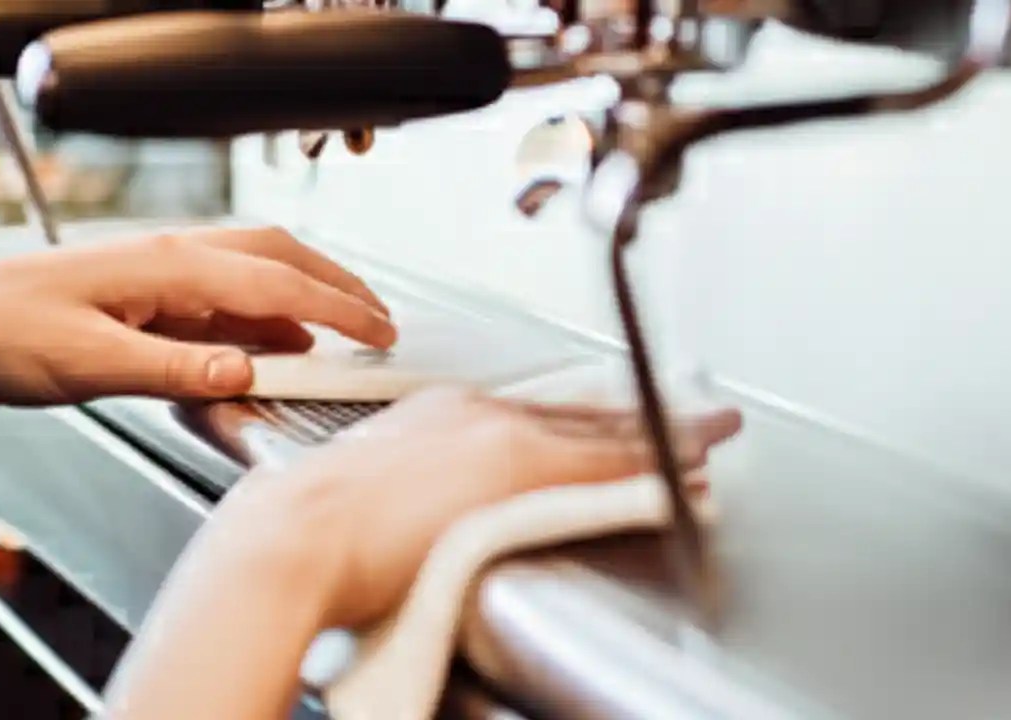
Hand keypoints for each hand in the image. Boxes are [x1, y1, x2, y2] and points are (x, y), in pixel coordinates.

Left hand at [0, 227, 395, 404]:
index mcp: (165, 267)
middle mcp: (168, 262)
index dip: (336, 308)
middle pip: (277, 259)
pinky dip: (260, 324)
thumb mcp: (87, 362)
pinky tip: (268, 352)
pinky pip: (219, 307)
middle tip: (380, 319)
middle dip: (336, 286)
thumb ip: (174, 369)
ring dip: (304, 300)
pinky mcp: (140, 305)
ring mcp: (155, 280)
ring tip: (343, 332)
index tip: (379, 331)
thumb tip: (248, 375)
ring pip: (252, 277)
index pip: (274, 284)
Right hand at [211, 387, 742, 627]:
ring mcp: (504, 440)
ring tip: (711, 432)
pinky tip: (688, 466)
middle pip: (579, 412)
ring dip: (662, 433)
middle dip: (640, 412)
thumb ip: (408, 484)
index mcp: (440, 413)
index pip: (534, 412)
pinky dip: (653, 463)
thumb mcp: (368, 485)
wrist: (299, 532)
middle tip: (694, 412)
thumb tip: (420, 505)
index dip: (584, 417)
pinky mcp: (520, 473)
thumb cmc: (316, 524)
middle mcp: (478, 414)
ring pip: (605, 431)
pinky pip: (607, 464)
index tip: (615, 415)